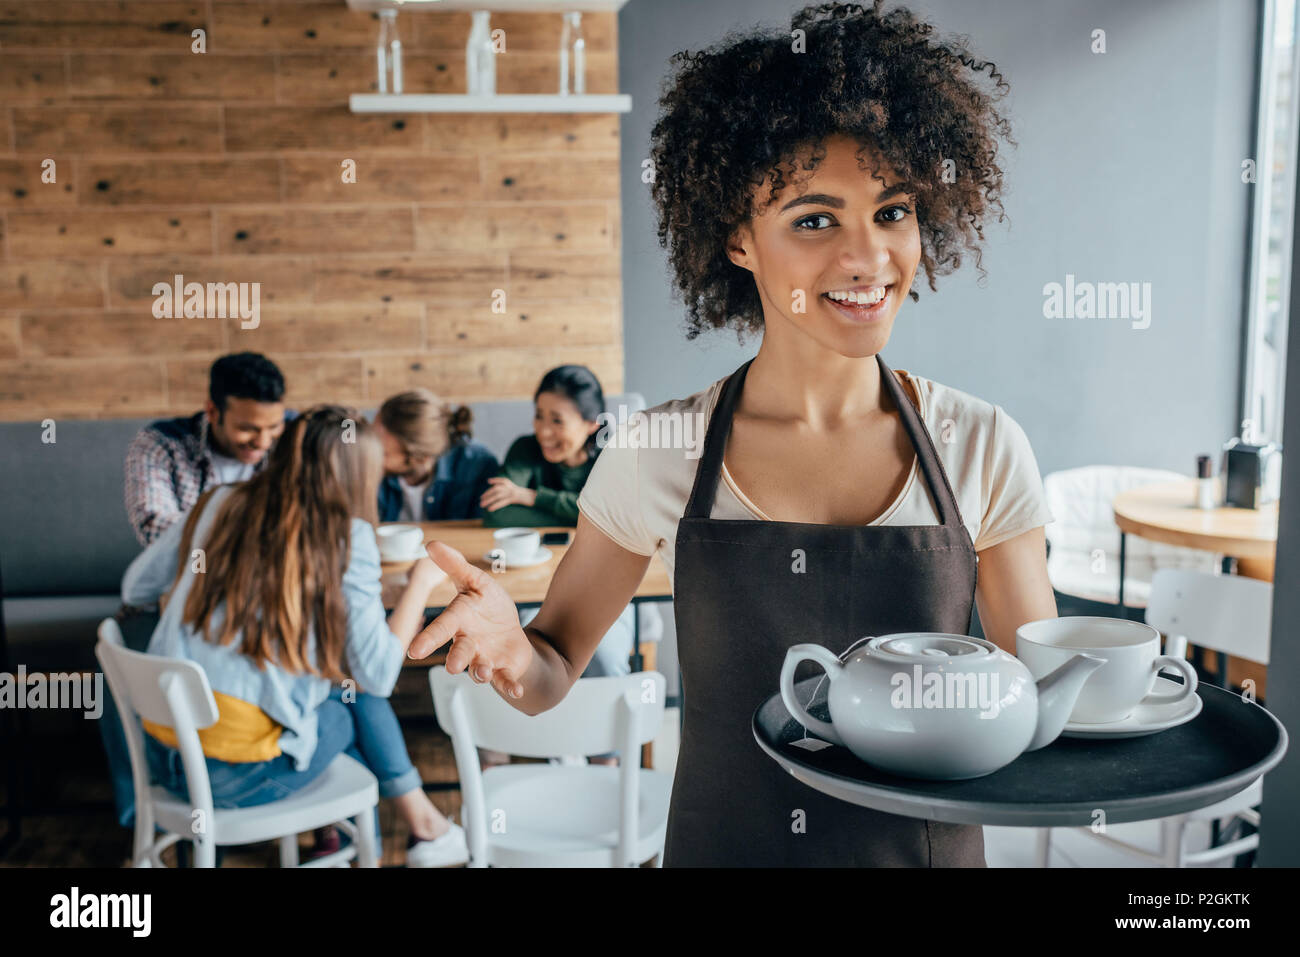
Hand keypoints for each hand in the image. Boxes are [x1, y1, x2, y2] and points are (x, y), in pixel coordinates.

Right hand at [409, 541, 532, 698]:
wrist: (510, 634)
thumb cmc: (488, 608)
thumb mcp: (476, 582)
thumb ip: (456, 566)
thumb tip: (431, 544)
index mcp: (460, 621)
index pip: (442, 628)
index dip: (428, 639)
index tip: (413, 652)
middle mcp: (469, 644)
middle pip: (459, 653)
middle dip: (456, 659)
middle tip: (452, 667)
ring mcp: (486, 658)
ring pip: (479, 669)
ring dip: (481, 672)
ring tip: (483, 671)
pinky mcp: (504, 669)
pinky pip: (505, 680)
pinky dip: (510, 686)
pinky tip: (517, 691)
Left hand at [479, 476, 537, 511]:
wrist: (534, 499)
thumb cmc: (524, 497)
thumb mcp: (516, 491)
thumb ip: (508, 489)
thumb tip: (497, 489)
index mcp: (512, 484)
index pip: (502, 480)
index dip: (495, 481)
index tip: (488, 482)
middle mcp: (511, 487)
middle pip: (497, 489)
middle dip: (488, 493)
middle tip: (481, 499)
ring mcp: (512, 492)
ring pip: (498, 495)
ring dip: (489, 500)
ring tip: (482, 505)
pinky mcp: (514, 499)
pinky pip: (503, 502)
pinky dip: (495, 505)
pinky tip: (490, 509)